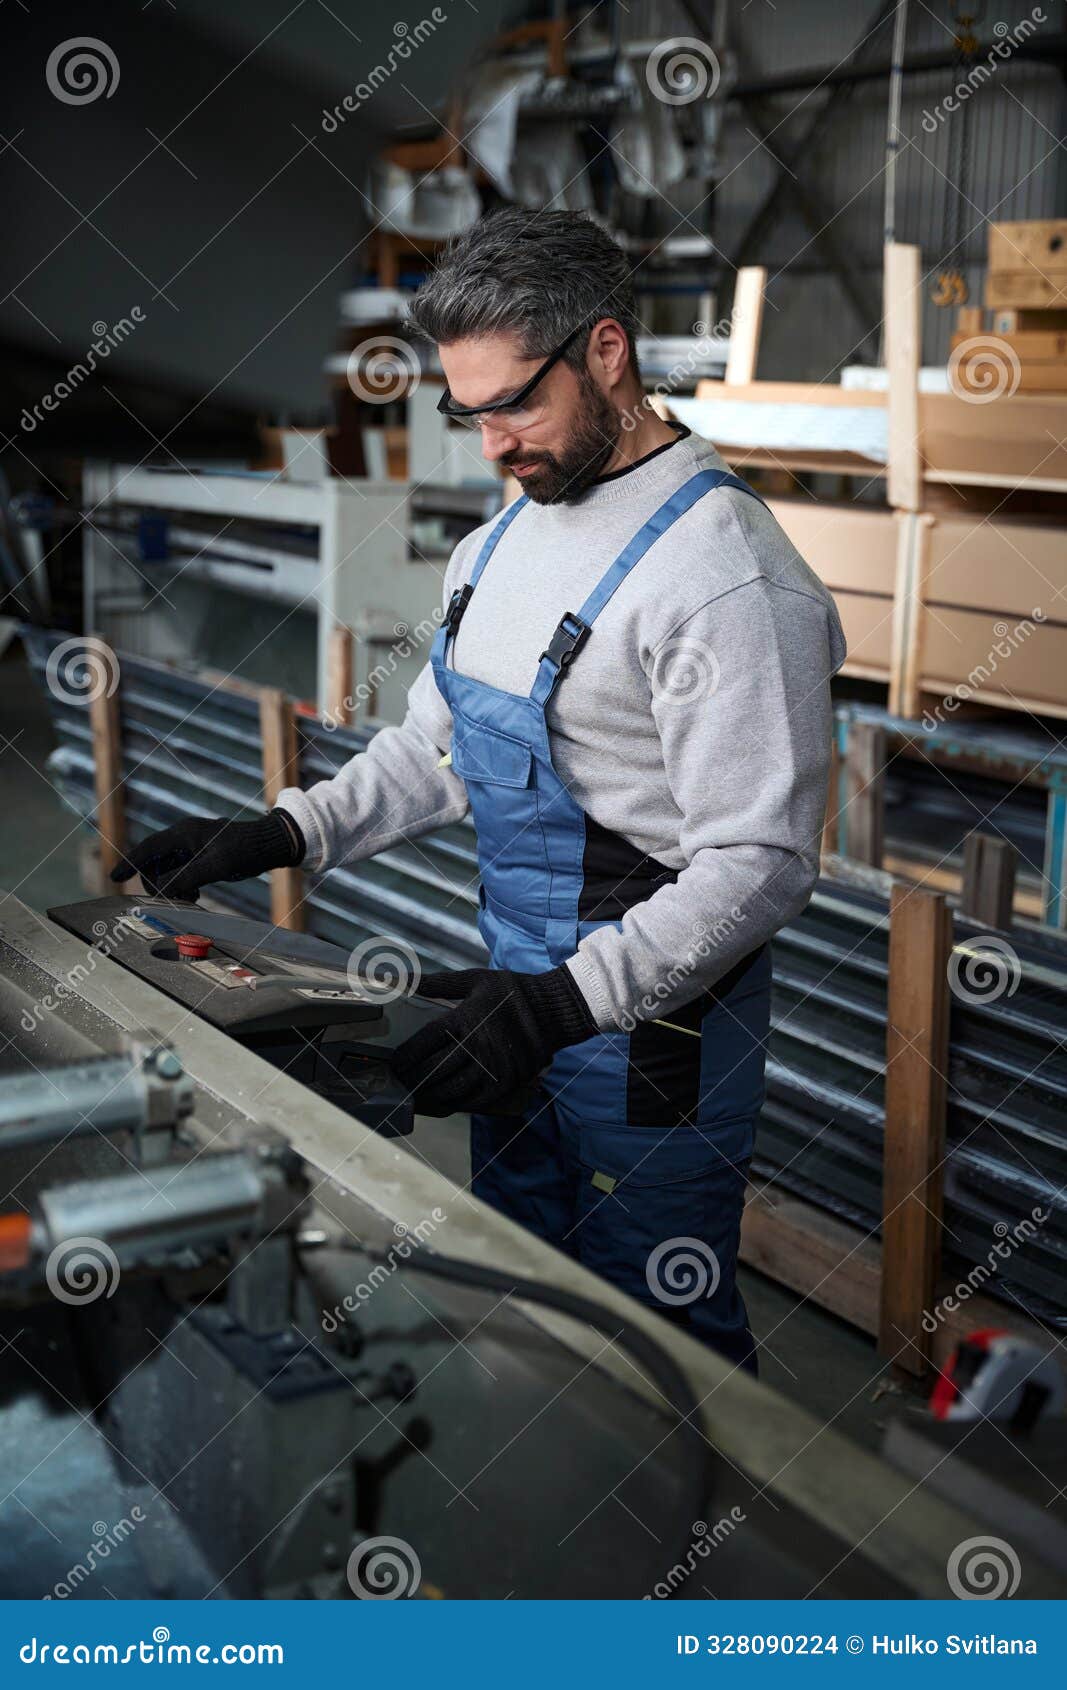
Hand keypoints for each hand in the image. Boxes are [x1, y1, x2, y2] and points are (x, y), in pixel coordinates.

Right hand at [109, 811, 302, 901]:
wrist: (269, 843)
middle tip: (175, 900)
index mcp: (183, 833)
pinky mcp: (202, 854)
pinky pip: (181, 871)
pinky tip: (195, 893)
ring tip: (190, 897)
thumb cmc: (244, 851)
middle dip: (159, 883)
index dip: (130, 863)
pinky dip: (182, 883)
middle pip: (155, 862)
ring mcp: (193, 845)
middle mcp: (184, 836)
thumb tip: (161, 891)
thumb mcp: (214, 866)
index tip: (114, 877)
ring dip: (172, 886)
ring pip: (168, 869)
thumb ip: (185, 877)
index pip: (148, 848)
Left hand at [392, 965, 596, 1115]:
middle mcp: (476, 1045)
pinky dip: (455, 1104)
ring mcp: (492, 1067)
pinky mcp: (505, 1082)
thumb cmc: (510, 992)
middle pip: (433, 1070)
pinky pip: (473, 1101)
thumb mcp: (474, 980)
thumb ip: (437, 983)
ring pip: (451, 1090)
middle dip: (412, 1079)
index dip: (405, 1056)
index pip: (425, 1042)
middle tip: (400, 1082)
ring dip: (429, 1095)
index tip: (393, 1063)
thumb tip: (403, 979)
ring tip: (417, 1094)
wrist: (552, 1009)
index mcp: (465, 1018)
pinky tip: (443, 1102)